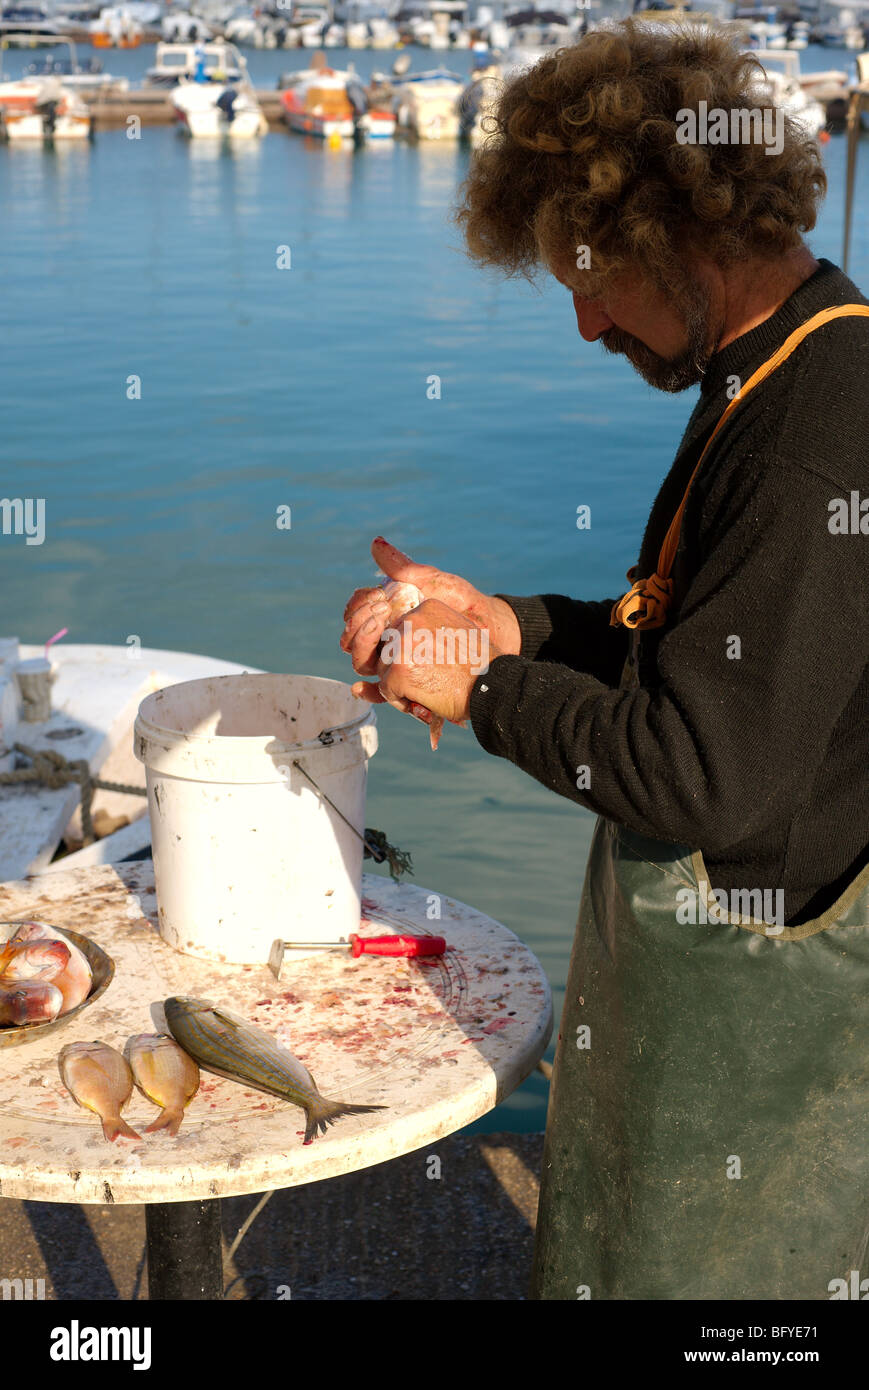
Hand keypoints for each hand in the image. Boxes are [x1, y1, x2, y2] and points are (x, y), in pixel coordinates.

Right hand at [340, 536, 520, 676]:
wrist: (488, 628)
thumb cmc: (461, 601)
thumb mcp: (433, 581)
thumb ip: (404, 567)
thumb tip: (375, 543)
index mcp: (386, 611)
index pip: (356, 609)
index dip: (358, 605)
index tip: (377, 598)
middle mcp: (384, 635)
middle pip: (353, 637)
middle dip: (359, 626)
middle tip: (381, 615)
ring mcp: (393, 657)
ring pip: (362, 661)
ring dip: (363, 650)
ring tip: (382, 637)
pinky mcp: (406, 679)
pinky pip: (381, 689)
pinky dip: (370, 691)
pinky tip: (363, 688)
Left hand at [350, 598, 499, 724]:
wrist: (494, 685)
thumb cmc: (479, 666)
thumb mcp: (456, 633)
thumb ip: (431, 631)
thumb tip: (403, 644)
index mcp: (425, 608)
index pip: (399, 630)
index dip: (408, 652)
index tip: (427, 664)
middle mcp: (410, 620)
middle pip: (387, 648)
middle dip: (399, 667)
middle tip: (426, 680)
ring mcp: (402, 644)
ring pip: (383, 669)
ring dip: (399, 685)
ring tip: (427, 691)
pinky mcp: (398, 670)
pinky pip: (385, 690)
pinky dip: (401, 701)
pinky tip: (423, 701)